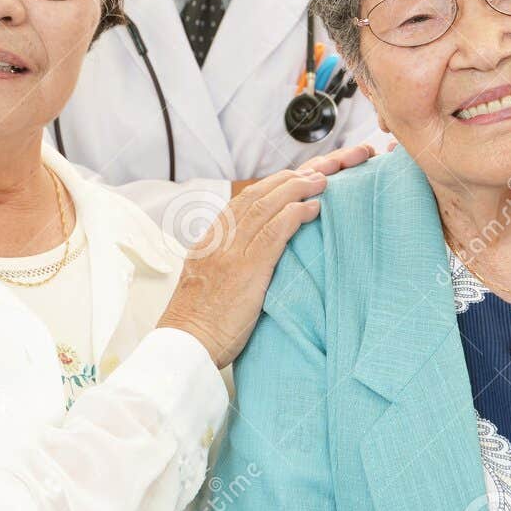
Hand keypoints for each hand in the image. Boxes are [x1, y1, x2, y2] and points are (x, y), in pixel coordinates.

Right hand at [160, 145, 374, 365]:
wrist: (184, 343)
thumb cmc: (201, 320)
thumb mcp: (212, 279)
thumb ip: (232, 257)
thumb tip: (262, 249)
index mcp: (213, 237)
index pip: (249, 196)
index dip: (279, 181)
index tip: (304, 173)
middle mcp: (221, 237)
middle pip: (262, 192)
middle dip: (297, 174)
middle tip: (326, 166)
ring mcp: (231, 251)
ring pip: (267, 204)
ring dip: (299, 187)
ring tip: (326, 179)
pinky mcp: (244, 269)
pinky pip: (272, 232)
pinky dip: (294, 215)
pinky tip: (314, 207)